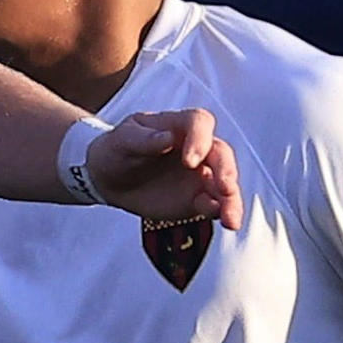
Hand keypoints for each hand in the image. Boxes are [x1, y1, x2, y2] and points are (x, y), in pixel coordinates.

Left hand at [80, 107, 246, 230]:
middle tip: (223, 187)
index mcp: (180, 125)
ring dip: (231, 200)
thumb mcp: (123, 139)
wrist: (111, 178)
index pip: (200, 123)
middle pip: (221, 154)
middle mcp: (198, 148)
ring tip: (231, 218)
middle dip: (226, 171)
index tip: (190, 161)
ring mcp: (200, 174)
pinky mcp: (198, 198)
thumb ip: (144, 139)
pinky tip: (219, 219)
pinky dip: (220, 212)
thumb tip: (167, 138)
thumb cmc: (119, 150)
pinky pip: (215, 205)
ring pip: (225, 184)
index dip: (200, 140)